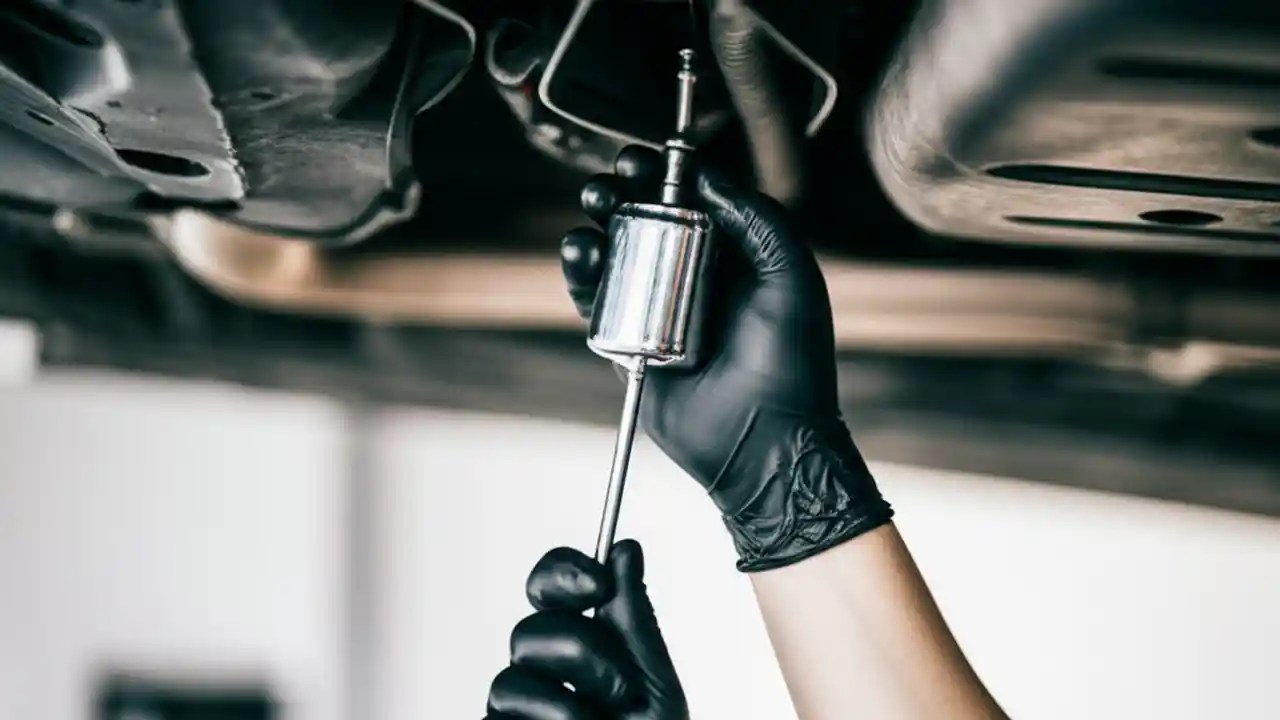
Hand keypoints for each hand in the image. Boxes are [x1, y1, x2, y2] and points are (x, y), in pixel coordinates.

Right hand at [486, 540, 687, 719]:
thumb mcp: (654, 684)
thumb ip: (636, 619)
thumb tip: (625, 548)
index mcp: (582, 640)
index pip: (550, 583)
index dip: (563, 571)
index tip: (595, 582)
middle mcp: (543, 667)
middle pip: (535, 624)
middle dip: (587, 650)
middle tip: (621, 688)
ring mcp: (518, 701)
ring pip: (516, 662)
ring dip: (573, 696)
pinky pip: (506, 703)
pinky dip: (555, 719)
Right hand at [561, 147, 891, 571]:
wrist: (762, 441)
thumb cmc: (789, 363)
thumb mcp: (791, 276)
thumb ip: (758, 218)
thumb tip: (706, 175)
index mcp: (736, 258)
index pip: (693, 201)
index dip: (665, 174)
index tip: (642, 157)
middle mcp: (694, 279)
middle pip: (646, 221)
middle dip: (622, 194)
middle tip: (608, 181)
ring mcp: (659, 311)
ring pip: (617, 256)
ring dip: (597, 226)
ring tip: (590, 211)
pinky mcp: (629, 344)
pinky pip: (598, 303)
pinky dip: (582, 274)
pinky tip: (580, 252)